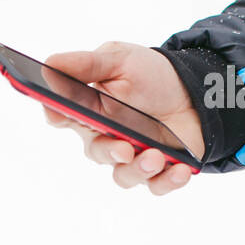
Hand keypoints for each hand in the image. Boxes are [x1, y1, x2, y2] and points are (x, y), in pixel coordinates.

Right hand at [43, 42, 203, 194]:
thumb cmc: (151, 75)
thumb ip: (87, 64)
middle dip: (109, 151)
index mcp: (90, 110)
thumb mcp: (120, 59)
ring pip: (124, 176)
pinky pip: (158, 185)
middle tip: (123, 148)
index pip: (63, 116)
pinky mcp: (160, 171)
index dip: (57, 115)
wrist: (195, 89)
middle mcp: (107, 138)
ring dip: (139, 170)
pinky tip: (181, 170)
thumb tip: (49, 63)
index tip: (59, 112)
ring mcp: (133, 157)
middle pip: (96, 152)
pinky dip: (168, 181)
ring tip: (157, 156)